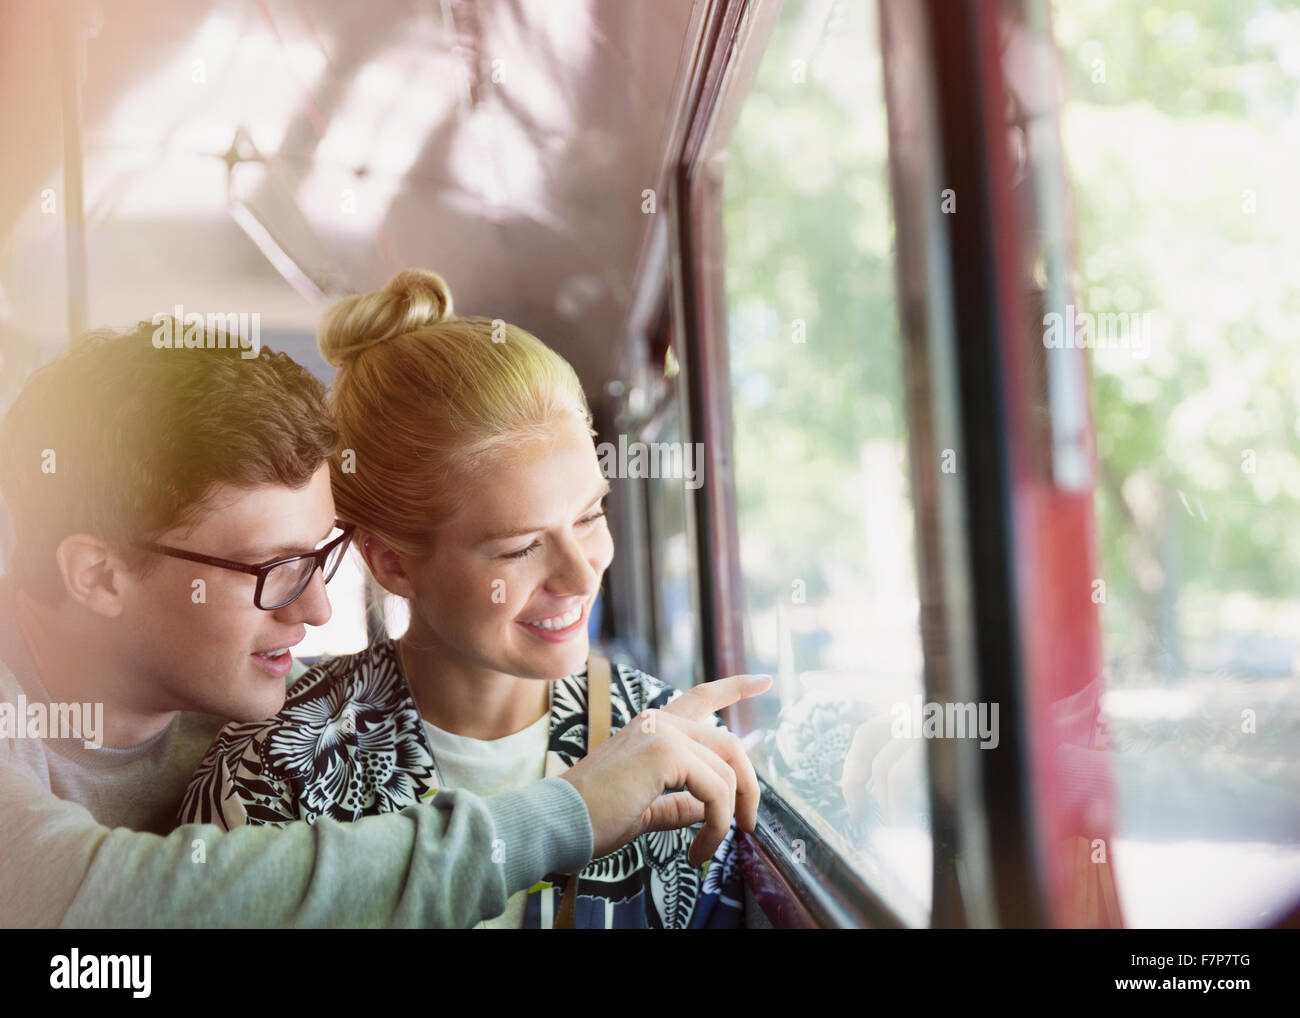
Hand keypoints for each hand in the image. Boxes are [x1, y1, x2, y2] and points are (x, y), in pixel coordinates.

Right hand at [559, 674, 771, 865]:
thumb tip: (711, 809)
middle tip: (748, 825)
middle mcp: (659, 721)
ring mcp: (662, 732)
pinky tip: (699, 849)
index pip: (702, 697)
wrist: (557, 821)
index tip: (765, 680)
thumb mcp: (646, 807)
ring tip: (707, 849)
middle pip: (730, 743)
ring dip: (728, 817)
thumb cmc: (592, 817)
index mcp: (652, 728)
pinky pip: (716, 790)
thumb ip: (679, 803)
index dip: (736, 687)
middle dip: (748, 786)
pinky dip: (717, 824)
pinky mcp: (664, 752)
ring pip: (727, 770)